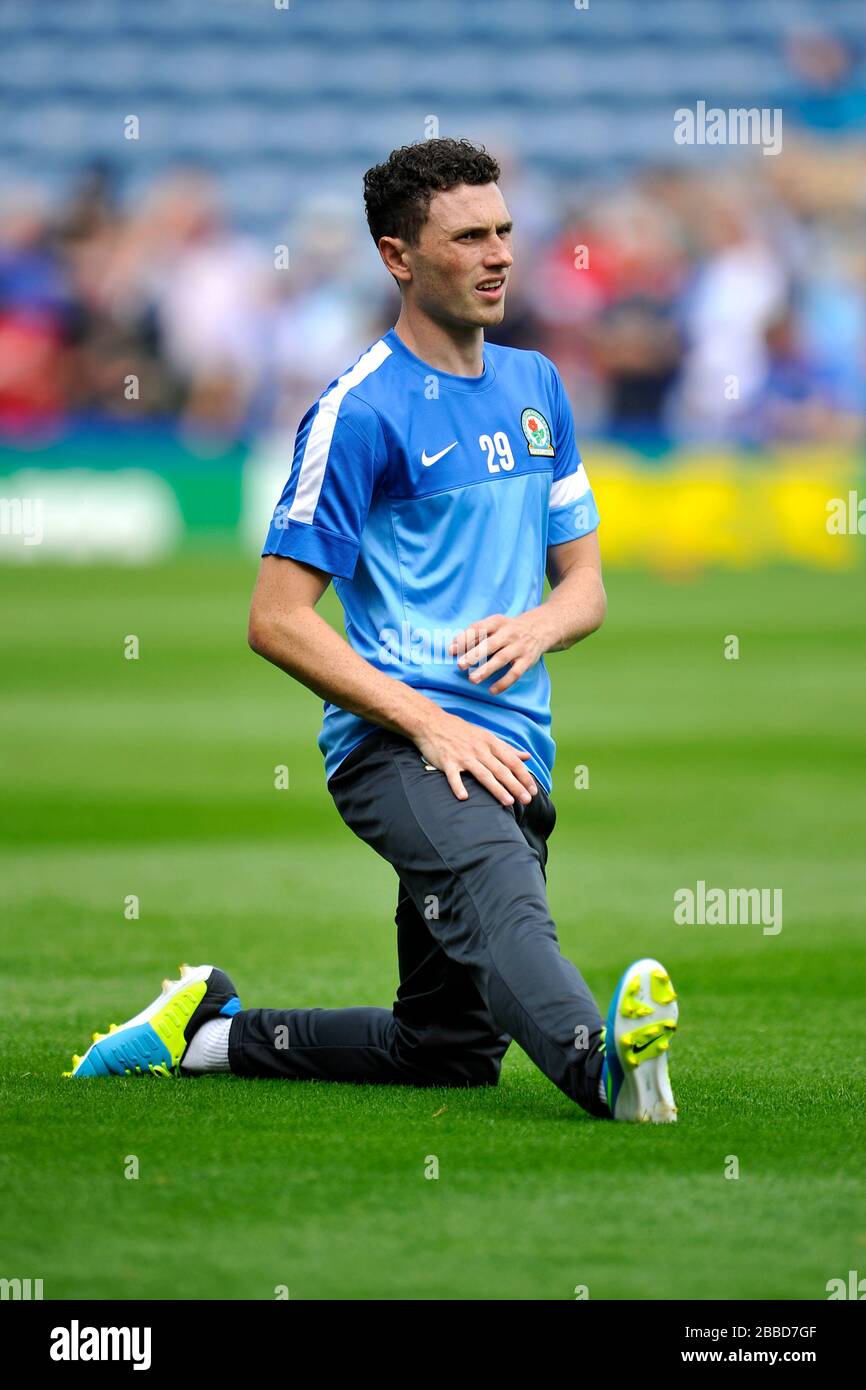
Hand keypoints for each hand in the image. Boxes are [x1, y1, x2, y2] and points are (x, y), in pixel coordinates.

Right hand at [414, 711, 537, 806]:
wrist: (432, 722)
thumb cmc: (461, 731)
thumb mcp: (486, 736)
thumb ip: (507, 749)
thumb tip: (527, 756)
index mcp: (490, 743)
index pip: (512, 761)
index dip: (524, 776)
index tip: (533, 790)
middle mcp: (479, 750)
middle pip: (501, 770)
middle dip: (516, 786)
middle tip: (527, 800)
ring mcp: (463, 756)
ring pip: (483, 774)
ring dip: (496, 789)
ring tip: (508, 802)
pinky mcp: (447, 761)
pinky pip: (454, 776)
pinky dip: (458, 786)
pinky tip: (463, 797)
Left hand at [448, 611, 551, 694]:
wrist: (540, 628)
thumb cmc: (508, 629)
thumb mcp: (493, 625)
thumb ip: (474, 635)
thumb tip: (452, 647)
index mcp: (496, 622)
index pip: (478, 629)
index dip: (464, 639)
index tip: (451, 651)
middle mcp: (508, 633)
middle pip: (489, 644)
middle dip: (474, 655)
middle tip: (460, 665)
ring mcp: (518, 647)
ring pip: (501, 658)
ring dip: (486, 670)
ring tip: (472, 680)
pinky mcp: (527, 660)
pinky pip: (515, 673)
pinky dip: (504, 683)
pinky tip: (492, 690)